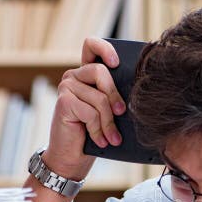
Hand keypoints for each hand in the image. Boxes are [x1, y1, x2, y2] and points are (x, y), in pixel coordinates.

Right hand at [44, 37, 126, 180]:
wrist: (73, 156)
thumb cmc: (94, 133)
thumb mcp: (109, 112)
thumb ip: (115, 97)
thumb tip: (137, 95)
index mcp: (87, 74)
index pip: (91, 46)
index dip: (104, 48)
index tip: (116, 63)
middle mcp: (75, 76)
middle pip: (100, 71)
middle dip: (115, 95)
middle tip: (121, 113)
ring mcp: (67, 87)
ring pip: (99, 98)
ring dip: (109, 122)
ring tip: (113, 138)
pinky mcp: (63, 102)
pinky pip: (91, 113)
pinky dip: (99, 130)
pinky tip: (101, 141)